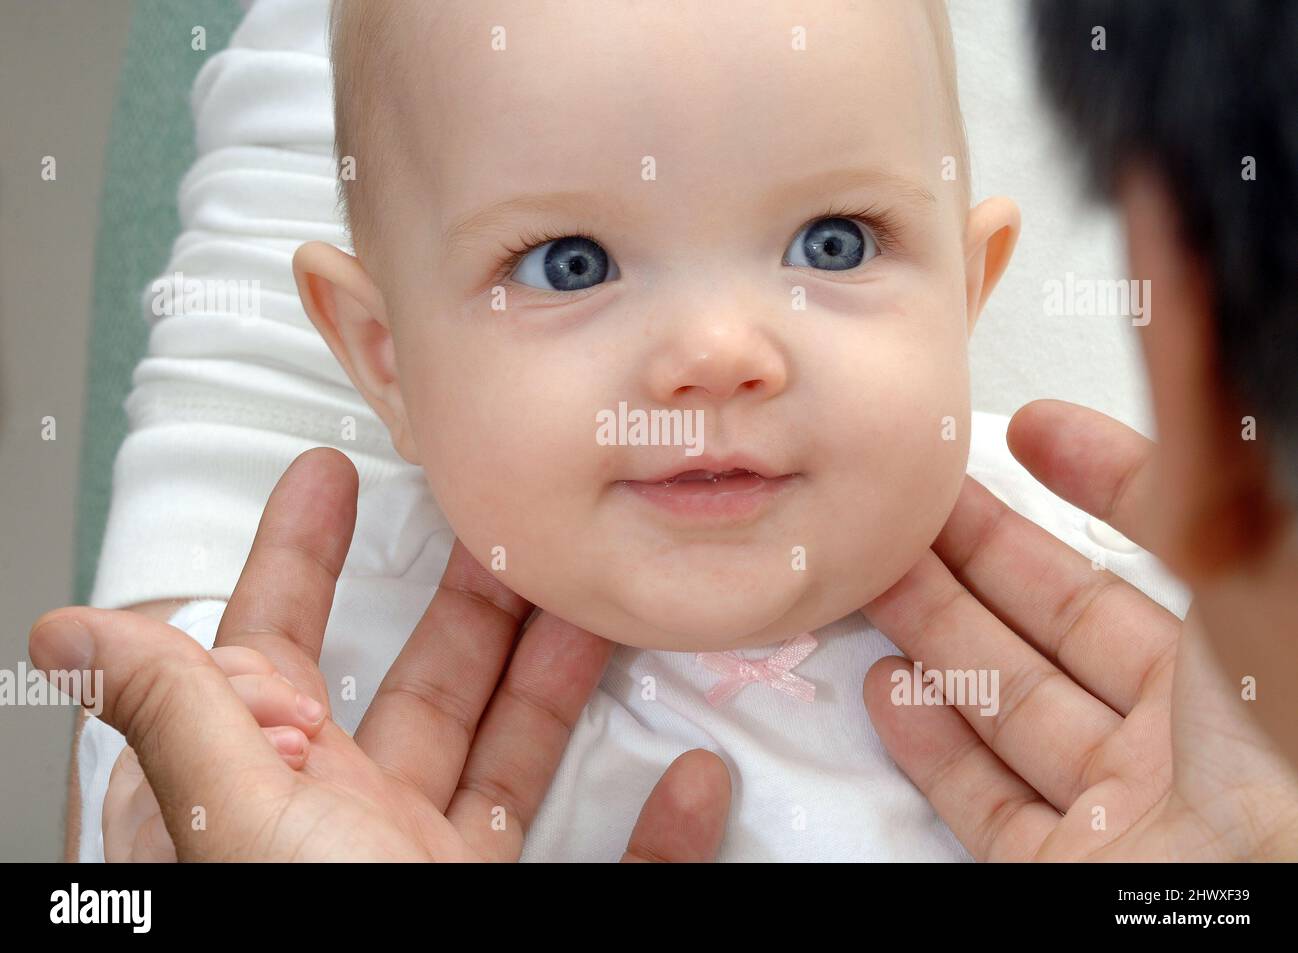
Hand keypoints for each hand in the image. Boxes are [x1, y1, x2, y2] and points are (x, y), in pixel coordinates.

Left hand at [34, 448, 731, 861]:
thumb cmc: (309, 944)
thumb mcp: (242, 825)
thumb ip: (180, 718)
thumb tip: (76, 627)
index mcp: (273, 795)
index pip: (273, 647)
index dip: (296, 556)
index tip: (330, 474)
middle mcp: (350, 830)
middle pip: (422, 682)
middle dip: (467, 597)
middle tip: (512, 529)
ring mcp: (434, 881)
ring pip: (513, 755)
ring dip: (563, 684)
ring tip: (608, 614)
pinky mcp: (519, 926)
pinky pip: (599, 870)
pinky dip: (655, 832)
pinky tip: (690, 785)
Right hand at [861, 400, 1297, 859]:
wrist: (1294, 896)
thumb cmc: (1287, 730)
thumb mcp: (1245, 551)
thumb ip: (1185, 443)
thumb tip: (1179, 275)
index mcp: (1239, 646)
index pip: (1156, 539)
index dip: (1090, 475)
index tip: (1026, 432)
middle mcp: (1186, 724)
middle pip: (1057, 620)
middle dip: (975, 551)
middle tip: (906, 501)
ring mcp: (1127, 799)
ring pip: (1011, 704)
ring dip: (936, 637)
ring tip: (874, 578)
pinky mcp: (1074, 871)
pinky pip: (994, 805)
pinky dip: (935, 750)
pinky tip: (890, 691)